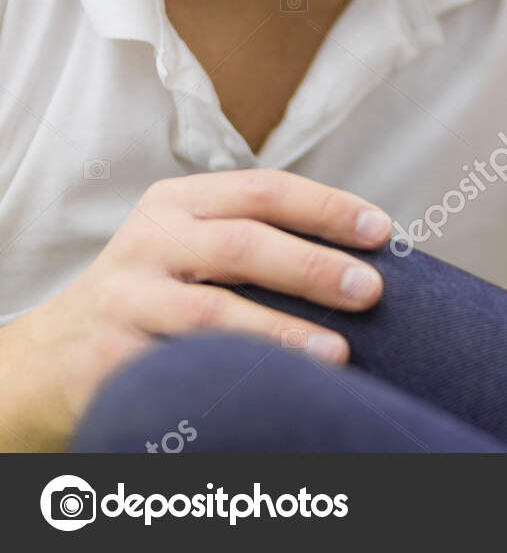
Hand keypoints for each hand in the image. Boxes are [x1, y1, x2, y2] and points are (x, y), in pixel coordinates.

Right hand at [3, 170, 391, 448]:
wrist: (53, 353)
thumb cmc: (156, 290)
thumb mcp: (193, 243)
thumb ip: (259, 235)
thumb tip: (366, 253)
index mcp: (180, 203)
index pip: (264, 190)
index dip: (327, 207)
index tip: (382, 231)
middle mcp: (151, 241)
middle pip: (244, 244)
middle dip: (315, 266)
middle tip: (372, 290)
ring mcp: (127, 299)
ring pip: (213, 313)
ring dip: (283, 334)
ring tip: (339, 352)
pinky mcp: (110, 357)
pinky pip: (182, 370)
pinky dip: (235, 379)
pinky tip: (278, 388)